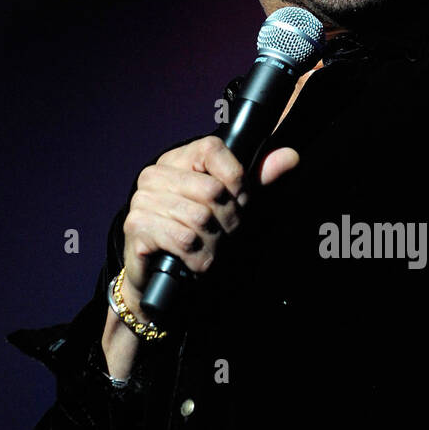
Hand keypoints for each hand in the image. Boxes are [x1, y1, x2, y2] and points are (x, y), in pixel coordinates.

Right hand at [122, 135, 299, 306]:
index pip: (213, 150)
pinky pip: (183, 239)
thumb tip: (291, 156)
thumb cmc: (199, 238)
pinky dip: (199, 257)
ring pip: (199, 217)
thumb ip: (260, 180)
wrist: (162, 279)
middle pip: (212, 190)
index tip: (240, 203)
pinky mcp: (137, 227)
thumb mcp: (235, 206)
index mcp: (178, 161)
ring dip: (214, 244)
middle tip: (224, 237)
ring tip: (210, 251)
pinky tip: (197, 262)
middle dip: (229, 221)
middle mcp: (155, 175)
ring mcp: (142, 200)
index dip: (236, 181)